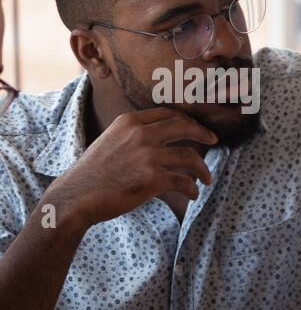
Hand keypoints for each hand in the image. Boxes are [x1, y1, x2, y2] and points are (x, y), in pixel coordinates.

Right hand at [43, 108, 216, 227]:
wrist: (77, 196)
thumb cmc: (93, 173)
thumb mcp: (111, 140)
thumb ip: (134, 136)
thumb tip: (163, 140)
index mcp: (130, 121)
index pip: (168, 113)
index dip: (188, 120)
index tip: (199, 129)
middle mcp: (141, 134)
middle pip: (185, 127)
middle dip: (204, 134)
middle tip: (215, 142)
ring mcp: (148, 156)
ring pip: (190, 157)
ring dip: (202, 169)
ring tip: (206, 179)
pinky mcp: (153, 178)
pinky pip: (184, 182)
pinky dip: (192, 189)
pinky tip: (192, 195)